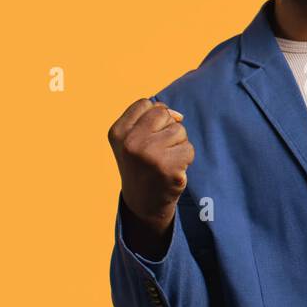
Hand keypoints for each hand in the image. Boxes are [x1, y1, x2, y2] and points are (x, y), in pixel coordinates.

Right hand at [107, 98, 193, 241]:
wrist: (144, 203)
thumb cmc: (142, 164)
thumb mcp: (132, 139)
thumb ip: (150, 118)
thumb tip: (178, 115)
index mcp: (117, 132)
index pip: (146, 104)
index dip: (153, 118)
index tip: (147, 137)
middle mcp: (130, 143)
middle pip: (163, 113)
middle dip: (166, 129)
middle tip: (157, 151)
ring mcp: (148, 155)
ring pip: (179, 130)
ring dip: (177, 144)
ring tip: (165, 161)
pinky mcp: (167, 168)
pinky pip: (188, 148)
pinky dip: (185, 159)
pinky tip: (172, 170)